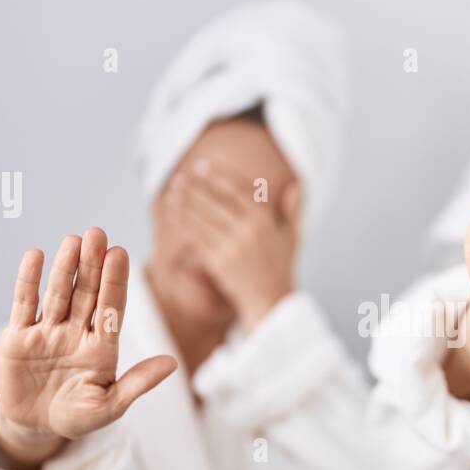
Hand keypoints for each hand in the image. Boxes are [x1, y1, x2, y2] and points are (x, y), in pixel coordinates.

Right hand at [0, 228, 177, 466]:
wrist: (34, 427)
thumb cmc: (76, 417)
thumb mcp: (108, 407)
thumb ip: (137, 384)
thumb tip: (172, 363)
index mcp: (102, 346)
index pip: (111, 308)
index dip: (115, 282)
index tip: (120, 254)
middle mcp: (77, 332)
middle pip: (86, 293)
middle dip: (92, 265)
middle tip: (97, 233)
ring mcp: (47, 331)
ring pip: (58, 293)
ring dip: (64, 268)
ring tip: (72, 241)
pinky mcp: (18, 337)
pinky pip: (24, 304)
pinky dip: (28, 281)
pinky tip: (35, 256)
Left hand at [172, 161, 299, 328]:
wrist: (271, 302)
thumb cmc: (281, 270)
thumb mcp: (293, 237)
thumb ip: (293, 210)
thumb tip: (296, 185)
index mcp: (264, 219)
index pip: (236, 189)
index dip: (217, 176)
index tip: (202, 167)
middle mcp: (247, 229)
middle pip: (214, 200)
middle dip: (194, 186)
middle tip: (180, 176)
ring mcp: (231, 245)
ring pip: (202, 216)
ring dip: (184, 201)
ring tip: (173, 191)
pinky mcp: (218, 261)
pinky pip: (196, 237)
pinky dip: (183, 223)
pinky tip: (174, 215)